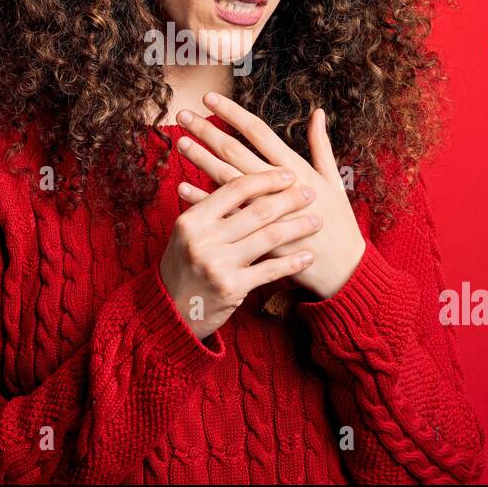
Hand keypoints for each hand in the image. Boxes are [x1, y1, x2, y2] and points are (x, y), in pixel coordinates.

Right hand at [159, 168, 321, 341]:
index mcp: (192, 220)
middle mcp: (204, 240)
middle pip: (256, 211)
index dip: (265, 179)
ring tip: (317, 221)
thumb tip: (241, 179)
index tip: (289, 174)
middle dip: (289, 199)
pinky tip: (308, 256)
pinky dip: (293, 262)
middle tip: (310, 192)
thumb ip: (209, 209)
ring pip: (268, 237)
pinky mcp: (232, 288)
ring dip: (298, 227)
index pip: (235, 189)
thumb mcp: (186, 234)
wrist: (169, 311)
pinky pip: (270, 270)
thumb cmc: (183, 267)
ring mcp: (218, 265)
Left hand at [174, 92, 365, 299]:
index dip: (233, 112)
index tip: (211, 98)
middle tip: (184, 114)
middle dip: (208, 130)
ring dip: (201, 159)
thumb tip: (317, 113)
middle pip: (235, 150)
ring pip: (226, 178)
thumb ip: (321, 145)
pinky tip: (183, 187)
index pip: (258, 131)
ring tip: (181, 143)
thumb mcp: (333, 179)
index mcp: (296, 167)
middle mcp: (279, 185)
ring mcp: (266, 210)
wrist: (343, 268)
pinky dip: (203, 199)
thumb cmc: (339, 223)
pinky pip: (225, 213)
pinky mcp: (258, 233)